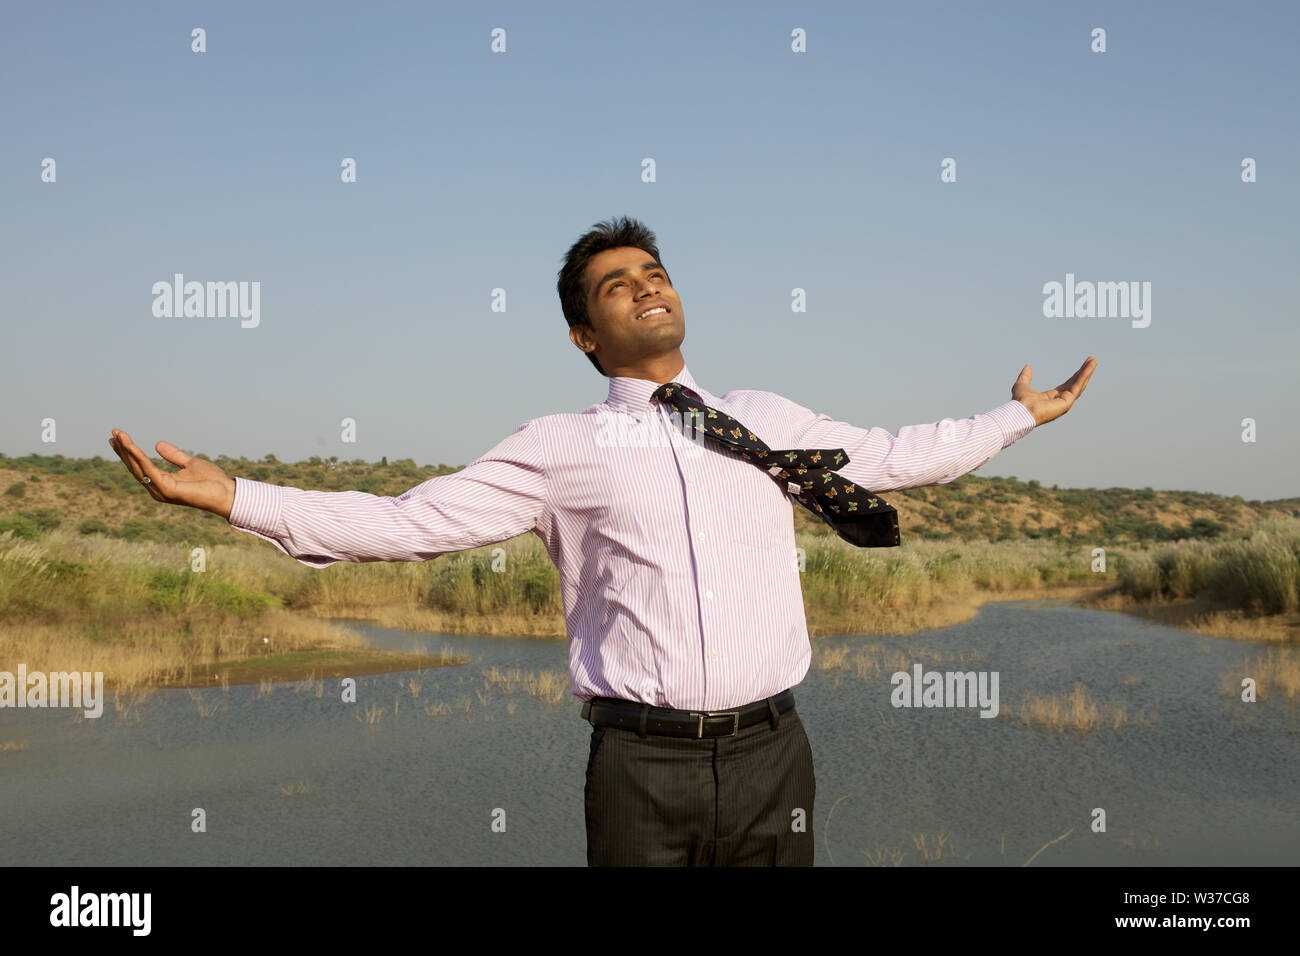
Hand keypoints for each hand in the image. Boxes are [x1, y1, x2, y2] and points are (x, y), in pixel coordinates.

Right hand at [108, 429, 236, 518]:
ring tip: (118, 436)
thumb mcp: (190, 463)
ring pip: (138, 467)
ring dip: (127, 451)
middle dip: (123, 450)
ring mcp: (161, 490)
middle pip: (135, 467)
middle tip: (113, 434)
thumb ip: (174, 456)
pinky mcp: (167, 490)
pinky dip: (139, 457)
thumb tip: (157, 444)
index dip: (129, 452)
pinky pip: (149, 470)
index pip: (140, 466)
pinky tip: (131, 446)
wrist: (227, 493)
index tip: (119, 437)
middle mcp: (157, 488)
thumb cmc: (211, 481)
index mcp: (162, 482)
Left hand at [1011, 357, 1097, 426]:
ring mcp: (1065, 403)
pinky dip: (1083, 377)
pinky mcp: (1067, 403)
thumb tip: (1028, 367)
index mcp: (1052, 397)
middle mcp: (1060, 401)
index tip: (1083, 365)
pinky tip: (1088, 367)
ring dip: (1087, 373)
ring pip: (1079, 385)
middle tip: (1092, 360)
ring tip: (1094, 361)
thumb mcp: (1022, 384)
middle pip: (1076, 384)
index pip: (1067, 384)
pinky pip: (1076, 387)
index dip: (1075, 375)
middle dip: (1084, 372)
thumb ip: (1025, 376)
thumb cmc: (1020, 401)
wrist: (1021, 410)